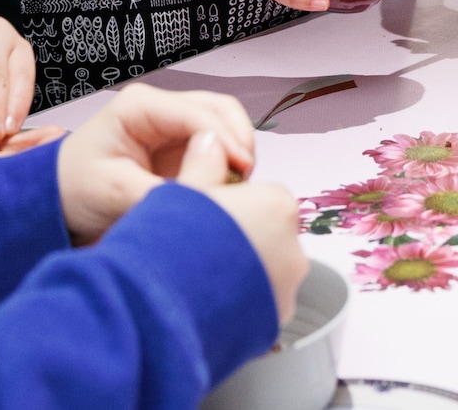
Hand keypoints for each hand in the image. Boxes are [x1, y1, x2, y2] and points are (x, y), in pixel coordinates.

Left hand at [55, 84, 257, 244]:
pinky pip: (217, 145)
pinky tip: (225, 187)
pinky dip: (228, 163)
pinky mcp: (180, 144)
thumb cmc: (75, 191)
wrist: (56, 203)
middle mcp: (159, 107)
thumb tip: (208, 189)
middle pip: (219, 110)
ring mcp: (172, 124)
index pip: (198, 112)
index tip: (242, 169)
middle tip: (244, 180)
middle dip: (238, 141)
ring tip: (236, 186)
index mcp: (139, 106)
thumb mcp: (114, 193)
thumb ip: (161, 190)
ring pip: (224, 124)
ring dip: (236, 151)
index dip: (226, 139)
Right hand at [192, 142, 309, 328]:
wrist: (164, 310)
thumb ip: (204, 162)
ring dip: (243, 274)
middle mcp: (294, 246)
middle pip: (267, 235)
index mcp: (276, 205)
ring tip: (201, 280)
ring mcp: (289, 287)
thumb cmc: (175, 244)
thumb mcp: (185, 192)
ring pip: (267, 271)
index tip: (204, 220)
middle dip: (240, 241)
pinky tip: (210, 303)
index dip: (228, 208)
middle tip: (200, 251)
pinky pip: (262, 303)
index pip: (261, 198)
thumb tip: (210, 138)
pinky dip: (243, 302)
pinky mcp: (278, 319)